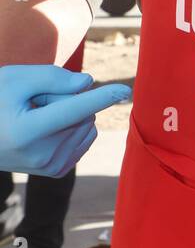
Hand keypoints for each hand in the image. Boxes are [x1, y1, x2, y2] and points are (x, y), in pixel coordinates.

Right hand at [0, 64, 131, 176]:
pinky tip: (45, 129)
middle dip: (68, 100)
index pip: (73, 110)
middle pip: (83, 113)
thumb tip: (88, 84)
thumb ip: (52, 77)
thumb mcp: (14, 78)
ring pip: (87, 124)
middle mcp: (41, 154)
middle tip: (35, 103)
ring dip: (70, 114)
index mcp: (27, 132)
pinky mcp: (57, 170)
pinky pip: (86, 137)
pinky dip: (73, 127)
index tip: (126, 90)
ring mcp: (50, 166)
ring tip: (36, 117)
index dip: (101, 97)